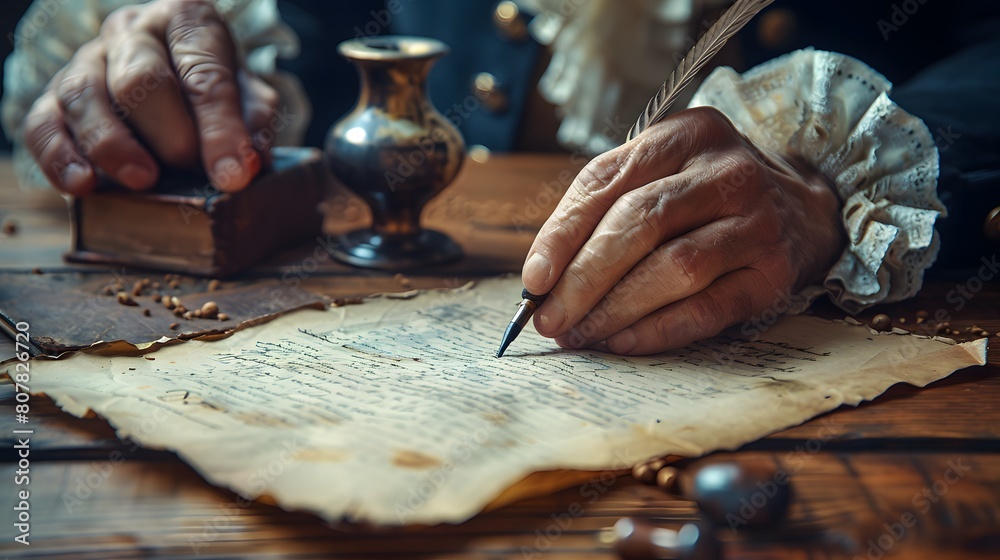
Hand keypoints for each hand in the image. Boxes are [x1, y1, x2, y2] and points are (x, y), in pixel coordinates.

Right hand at [23, 0, 278, 194]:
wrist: (173, 82)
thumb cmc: (214, 90)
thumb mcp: (248, 97)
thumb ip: (253, 123)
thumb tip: (247, 163)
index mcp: (187, 21)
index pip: (204, 72)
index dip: (220, 129)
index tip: (233, 176)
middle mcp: (133, 32)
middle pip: (140, 80)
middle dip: (169, 135)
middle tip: (191, 171)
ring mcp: (87, 60)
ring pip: (84, 95)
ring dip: (112, 145)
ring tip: (143, 181)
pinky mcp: (54, 96)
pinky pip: (42, 122)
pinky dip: (58, 156)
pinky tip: (83, 184)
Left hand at [522, 107, 844, 354]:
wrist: (802, 212)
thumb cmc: (705, 196)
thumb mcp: (659, 172)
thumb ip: (602, 207)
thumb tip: (542, 277)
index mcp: (687, 133)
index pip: (608, 180)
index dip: (562, 234)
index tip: (533, 279)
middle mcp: (728, 171)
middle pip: (640, 223)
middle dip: (583, 278)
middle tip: (549, 318)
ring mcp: (758, 221)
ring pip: (674, 267)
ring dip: (615, 308)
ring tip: (578, 332)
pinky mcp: (774, 272)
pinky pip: (707, 309)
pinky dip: (656, 330)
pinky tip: (620, 341)